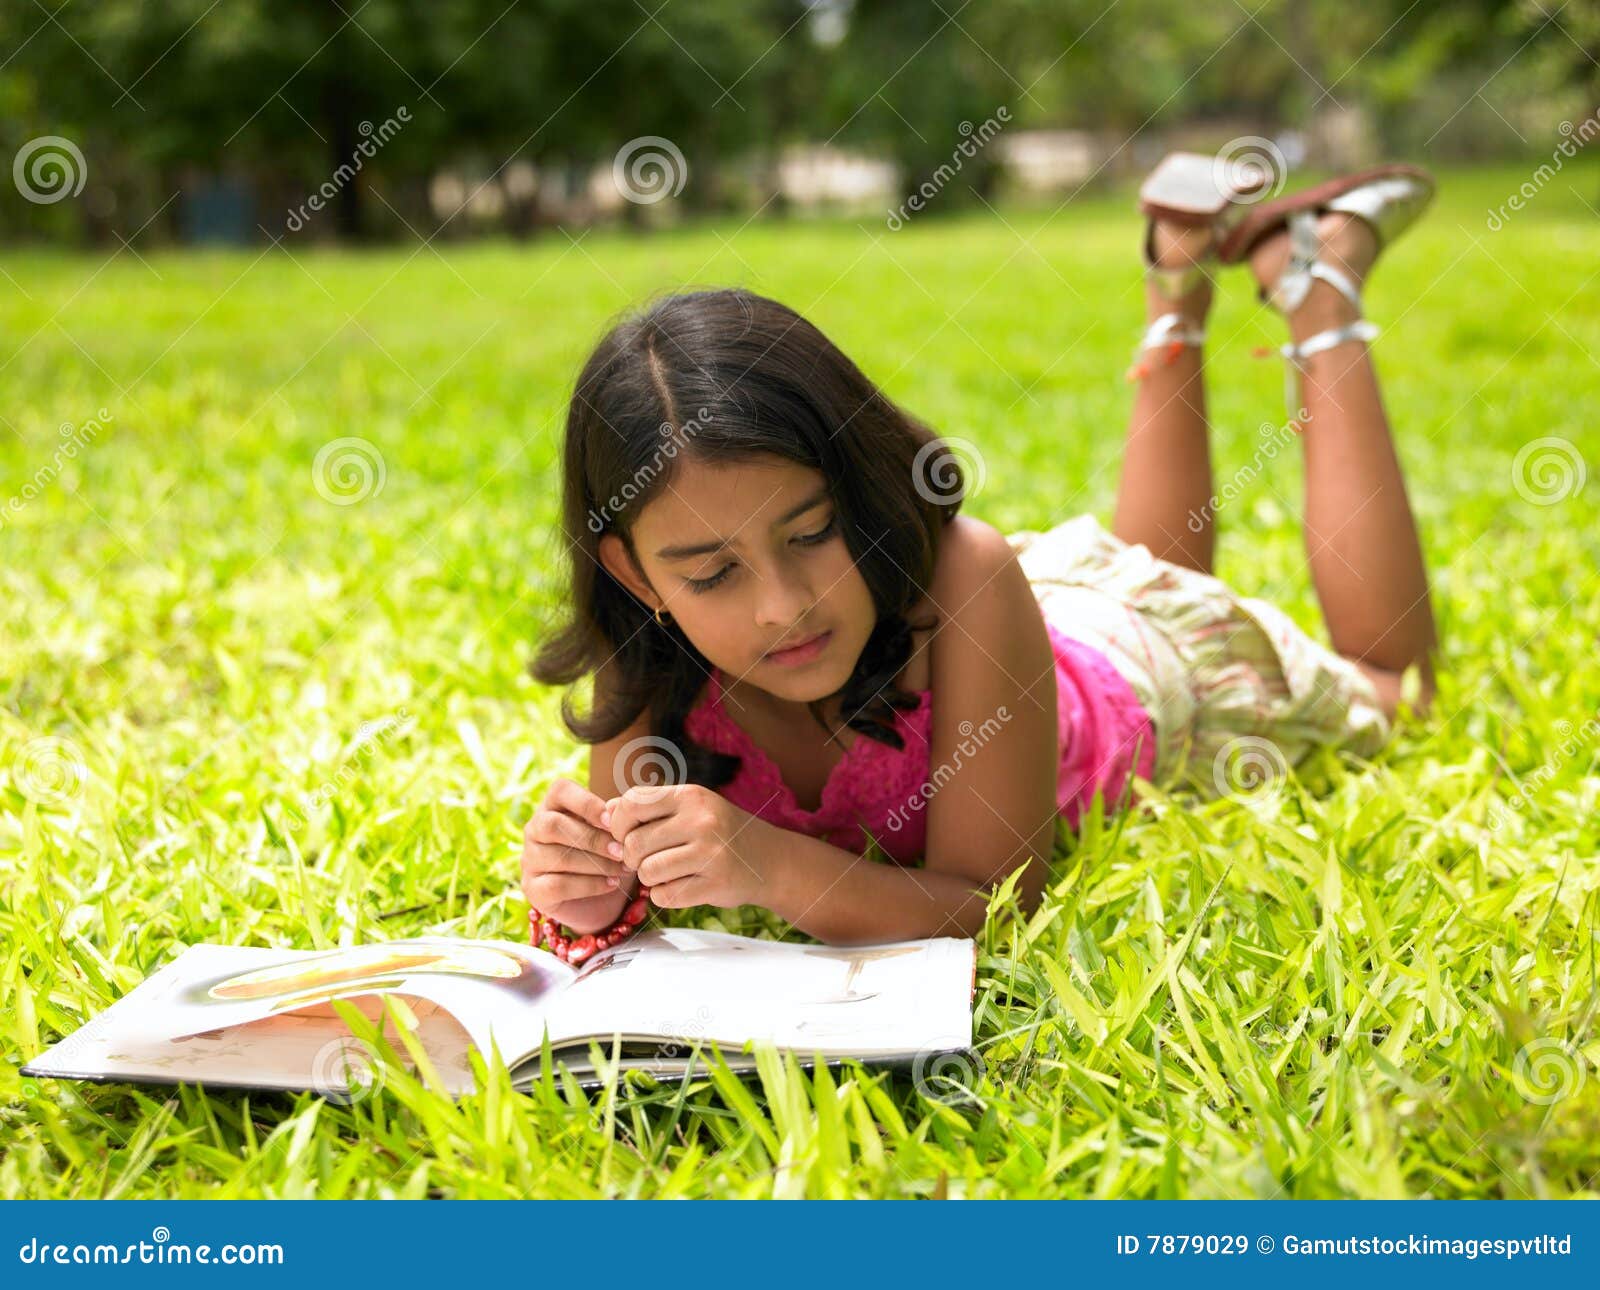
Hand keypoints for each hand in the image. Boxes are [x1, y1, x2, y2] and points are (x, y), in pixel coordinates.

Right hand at [521, 778, 631, 923]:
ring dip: (597, 864)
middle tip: (622, 851)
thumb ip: (614, 817)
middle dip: (593, 839)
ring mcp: (530, 859)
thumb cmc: (605, 854)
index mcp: (553, 805)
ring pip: (558, 857)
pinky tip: (611, 883)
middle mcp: (535, 829)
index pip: (560, 791)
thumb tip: (616, 807)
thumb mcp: (613, 833)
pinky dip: (590, 885)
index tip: (612, 821)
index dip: (586, 803)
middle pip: (553, 825)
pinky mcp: (532, 888)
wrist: (598, 898)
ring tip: (622, 869)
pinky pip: (557, 885)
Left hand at [605, 783, 773, 909]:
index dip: (619, 824)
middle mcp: (702, 820)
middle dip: (631, 858)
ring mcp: (711, 853)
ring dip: (648, 878)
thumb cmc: (719, 832)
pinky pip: (665, 896)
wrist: (769, 860)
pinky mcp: (715, 884)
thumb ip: (648, 808)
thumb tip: (604, 812)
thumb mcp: (690, 808)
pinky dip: (664, 896)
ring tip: (664, 873)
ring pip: (647, 872)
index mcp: (691, 796)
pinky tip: (679, 886)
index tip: (628, 835)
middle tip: (643, 861)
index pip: (631, 804)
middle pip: (634, 843)